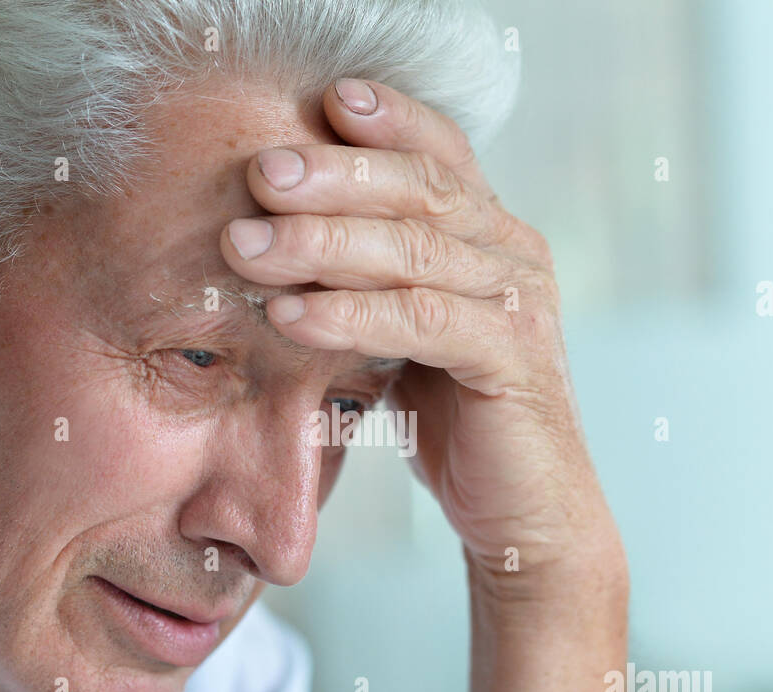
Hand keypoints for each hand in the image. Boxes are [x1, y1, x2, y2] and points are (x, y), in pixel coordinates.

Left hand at [220, 78, 618, 581]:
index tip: (319, 99)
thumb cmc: (458, 420)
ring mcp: (520, 305)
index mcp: (490, 236)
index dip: (387, 121)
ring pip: (415, 250)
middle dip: (333, 176)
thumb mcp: (406, 334)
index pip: (439, 156)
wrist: (525, 510)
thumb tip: (274, 236)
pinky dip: (351, 314)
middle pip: (421, 189)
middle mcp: (514, 255)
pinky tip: (291, 314)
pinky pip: (424, 321)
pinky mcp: (514, 361)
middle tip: (259, 173)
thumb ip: (370, 281)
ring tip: (247, 246)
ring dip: (323, 243)